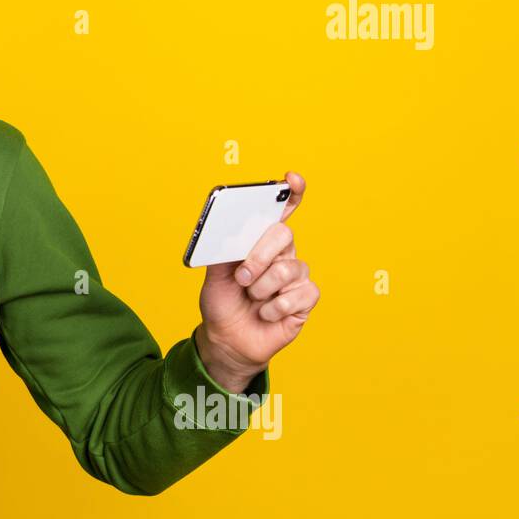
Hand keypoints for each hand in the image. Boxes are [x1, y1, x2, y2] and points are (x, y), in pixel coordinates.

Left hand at [195, 171, 319, 391]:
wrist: (226, 339)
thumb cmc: (222, 302)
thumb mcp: (213, 274)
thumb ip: (222, 250)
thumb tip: (227, 230)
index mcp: (260, 241)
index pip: (281, 211)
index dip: (290, 192)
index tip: (290, 179)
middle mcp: (282, 253)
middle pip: (284, 235)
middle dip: (259, 257)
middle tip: (242, 277)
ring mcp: (295, 276)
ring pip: (288, 268)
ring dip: (262, 288)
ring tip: (251, 298)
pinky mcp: (305, 299)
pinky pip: (300, 293)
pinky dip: (275, 308)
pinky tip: (266, 313)